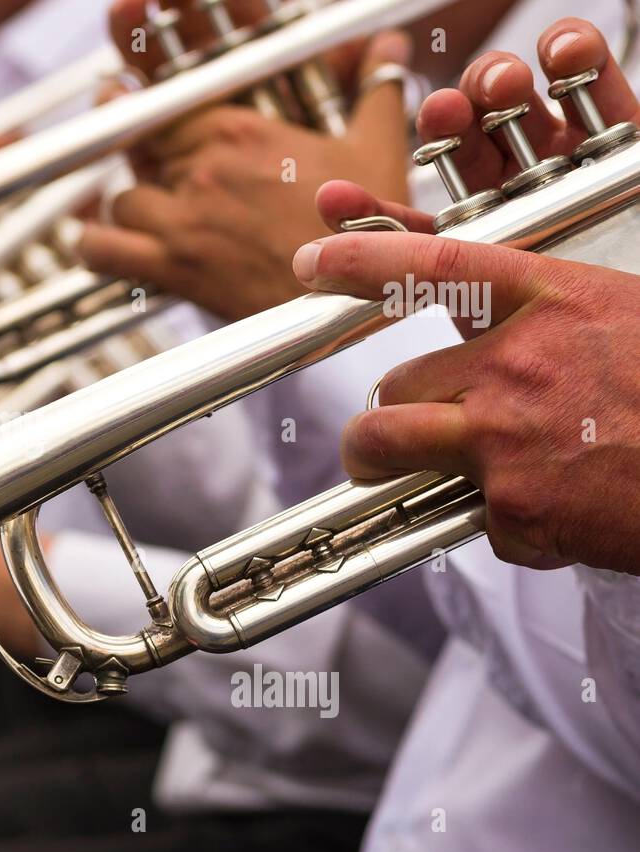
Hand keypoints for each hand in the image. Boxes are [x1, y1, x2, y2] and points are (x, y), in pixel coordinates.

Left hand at [79, 1, 411, 320]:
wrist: (352, 297)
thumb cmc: (364, 228)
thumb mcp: (376, 148)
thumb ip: (375, 89)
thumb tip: (388, 47)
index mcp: (240, 130)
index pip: (166, 104)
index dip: (144, 106)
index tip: (126, 96)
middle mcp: (203, 167)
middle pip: (139, 150)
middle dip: (141, 159)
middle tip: (150, 167)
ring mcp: (182, 216)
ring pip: (121, 196)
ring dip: (131, 205)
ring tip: (151, 214)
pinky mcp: (172, 266)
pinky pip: (103, 249)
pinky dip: (94, 246)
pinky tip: (101, 244)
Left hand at [292, 19, 639, 574]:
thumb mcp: (621, 318)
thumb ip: (548, 323)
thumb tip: (491, 340)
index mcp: (554, 303)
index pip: (434, 263)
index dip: (361, 258)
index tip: (311, 262)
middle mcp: (517, 365)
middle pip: (394, 382)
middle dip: (384, 411)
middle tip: (387, 430)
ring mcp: (507, 438)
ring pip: (386, 444)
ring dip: (377, 461)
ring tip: (384, 471)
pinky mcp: (515, 508)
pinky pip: (472, 517)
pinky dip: (504, 523)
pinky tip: (555, 514)